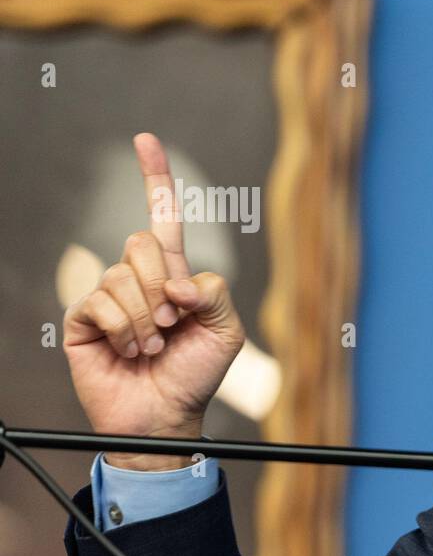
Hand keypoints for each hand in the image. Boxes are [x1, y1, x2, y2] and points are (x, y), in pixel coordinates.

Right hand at [63, 133, 245, 470]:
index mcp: (173, 275)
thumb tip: (177, 282)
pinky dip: (125, 330)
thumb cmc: (197, 374)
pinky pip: (102, 302)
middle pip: (142, 243)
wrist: (167, 415)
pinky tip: (130, 350)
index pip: (162, 218)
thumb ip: (214, 292)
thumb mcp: (227, 331)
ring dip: (147, 318)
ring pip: (123, 276)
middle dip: (164, 285)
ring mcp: (108, 297)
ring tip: (152, 347)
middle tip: (172, 324)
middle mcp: (137, 279)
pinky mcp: (83, 319)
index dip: (155, 179)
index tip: (146, 140)